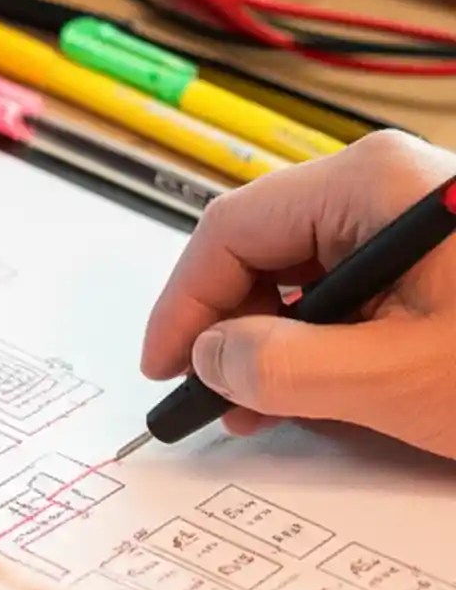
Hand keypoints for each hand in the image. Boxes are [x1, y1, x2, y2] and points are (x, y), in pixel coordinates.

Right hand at [142, 130, 455, 457]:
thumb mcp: (398, 377)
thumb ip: (283, 367)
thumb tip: (208, 357)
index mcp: (369, 186)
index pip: (229, 230)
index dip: (183, 304)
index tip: (164, 364)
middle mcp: (381, 189)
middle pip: (259, 249)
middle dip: (225, 326)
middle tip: (208, 393)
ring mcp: (403, 222)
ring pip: (295, 273)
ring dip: (265, 340)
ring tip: (257, 403)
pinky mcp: (424, 259)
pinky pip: (340, 291)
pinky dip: (312, 341)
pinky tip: (310, 389)